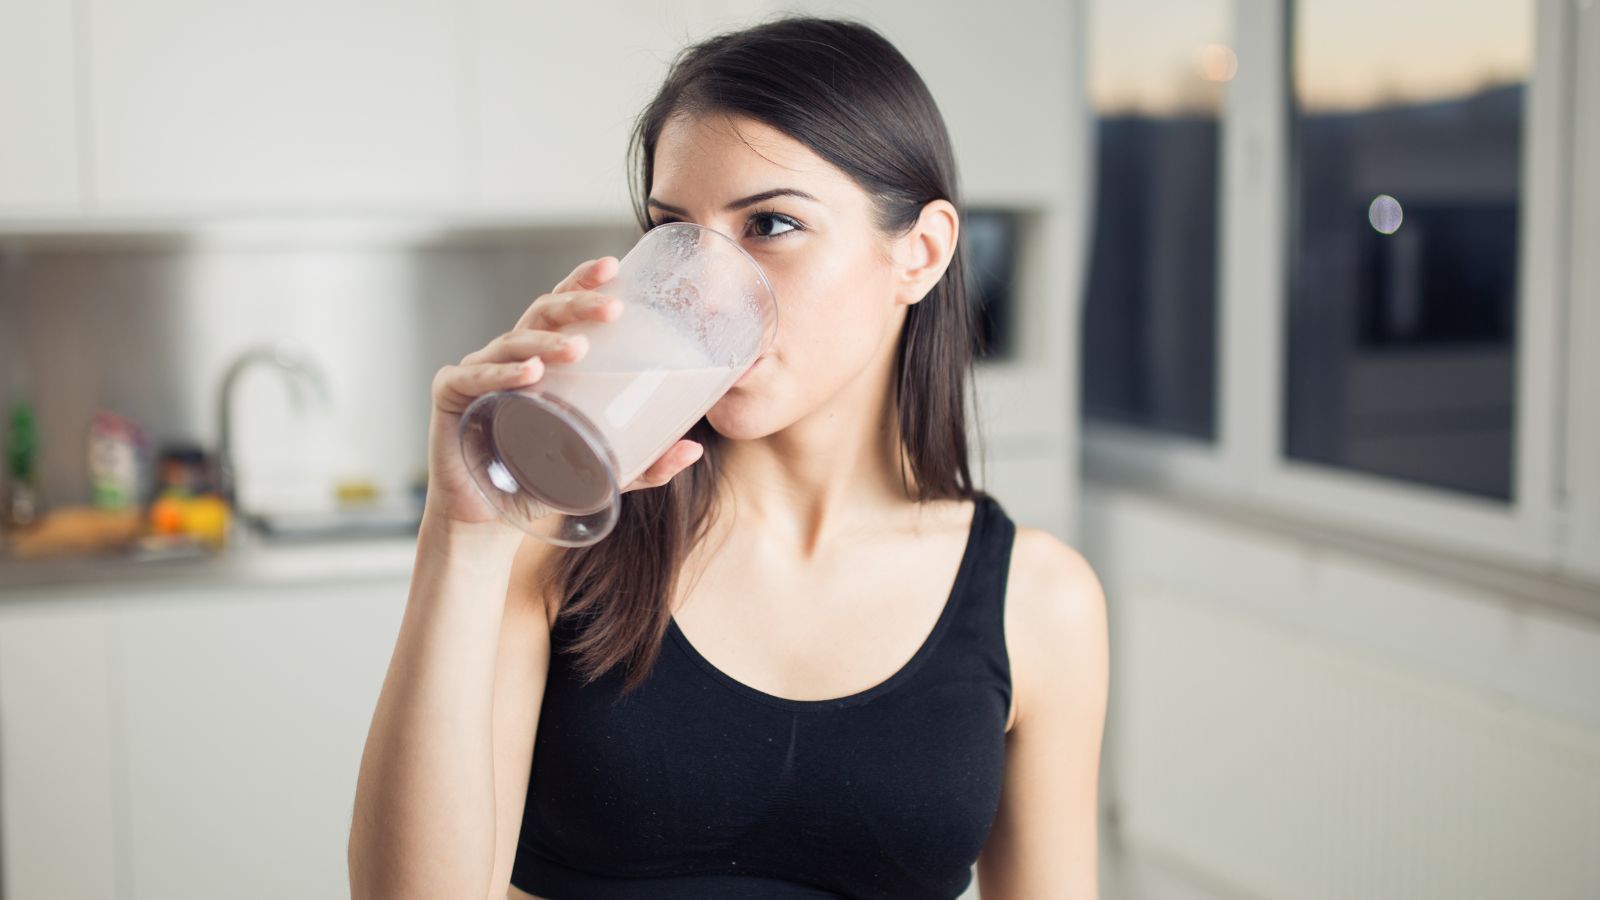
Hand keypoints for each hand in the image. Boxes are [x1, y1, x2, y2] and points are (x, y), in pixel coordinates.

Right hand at [421, 256, 707, 530]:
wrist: (486, 521)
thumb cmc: (539, 482)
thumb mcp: (601, 471)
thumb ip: (644, 461)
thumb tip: (693, 449)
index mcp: (542, 359)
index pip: (563, 309)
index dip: (583, 282)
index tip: (615, 265)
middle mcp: (509, 356)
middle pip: (542, 314)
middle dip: (577, 304)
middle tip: (612, 308)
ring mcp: (478, 372)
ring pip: (513, 342)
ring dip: (546, 343)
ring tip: (579, 348)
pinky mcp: (451, 396)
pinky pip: (476, 377)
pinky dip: (503, 374)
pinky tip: (530, 376)